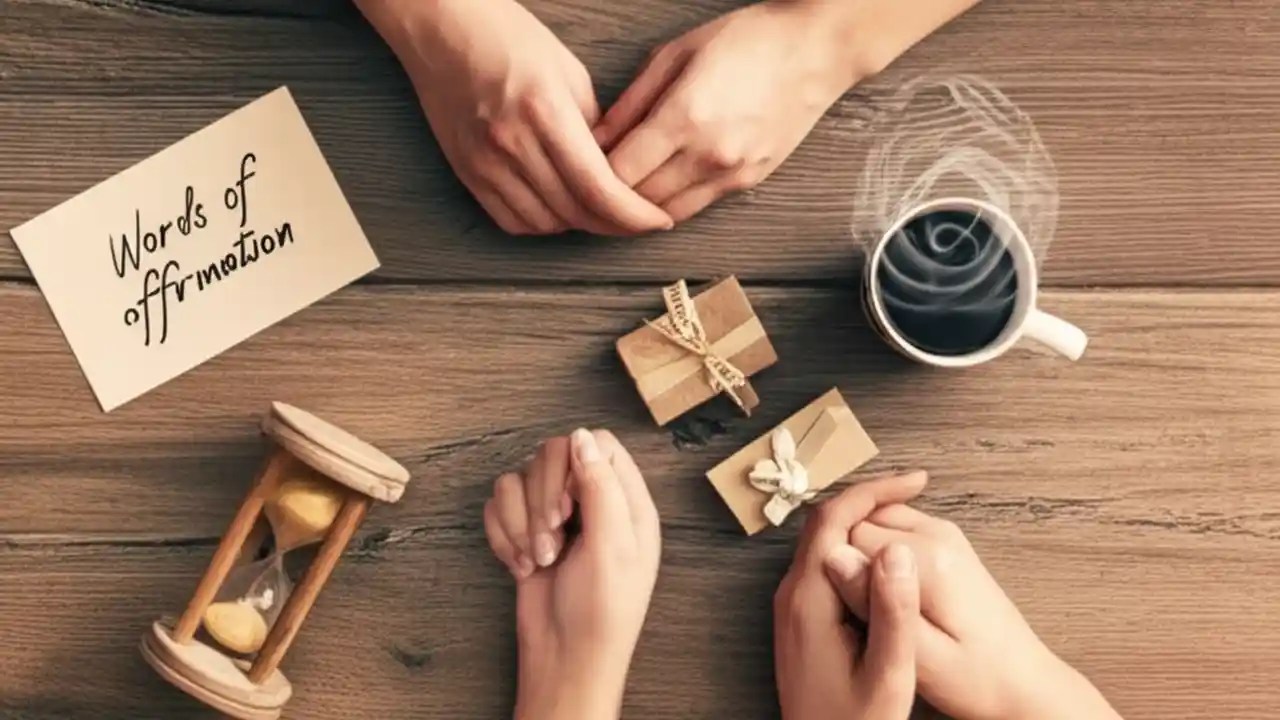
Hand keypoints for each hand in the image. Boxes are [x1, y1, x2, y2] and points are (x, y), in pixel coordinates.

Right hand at [358, 0, 671, 235]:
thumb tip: (614, 169)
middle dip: (615, 225)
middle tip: (636, 221)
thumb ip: (594, 127)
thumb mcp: (569, 72)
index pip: (599, 188)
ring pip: (546, 224)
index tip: (656, 221)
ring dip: (578, 225)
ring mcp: (485, 162)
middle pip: (576, 212)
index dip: (633, 215)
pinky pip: (511, 221)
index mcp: (545, 112)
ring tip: (599, 213)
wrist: (442, 29)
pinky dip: (542, 224)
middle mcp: (512, 143)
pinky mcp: (467, 173)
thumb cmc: (507, 38)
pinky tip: (558, 209)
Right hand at [483, 429, 661, 719]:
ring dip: (520, 523)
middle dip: (541, 498)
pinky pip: (498, 506)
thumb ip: (600, 487)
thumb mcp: (612, 547)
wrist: (565, 657)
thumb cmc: (601, 611)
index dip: (574, 463)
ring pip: (519, 479)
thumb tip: (581, 436)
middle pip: (552, 454)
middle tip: (552, 538)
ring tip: (538, 560)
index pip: (597, 443)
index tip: (567, 504)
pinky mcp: (524, 531)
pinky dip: (502, 536)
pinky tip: (520, 566)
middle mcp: (591, 501)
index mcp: (625, 501)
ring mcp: (555, 515)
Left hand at [594, 1, 862, 222]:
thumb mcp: (675, 55)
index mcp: (685, 118)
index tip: (576, 170)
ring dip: (637, 210)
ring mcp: (732, 174)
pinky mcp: (749, 182)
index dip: (589, 178)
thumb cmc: (746, 40)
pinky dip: (669, 204)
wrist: (816, 50)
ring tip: (617, 194)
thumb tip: (592, 141)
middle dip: (607, 200)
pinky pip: (696, 207)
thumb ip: (630, 104)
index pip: (618, 174)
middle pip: (638, 202)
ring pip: (666, 214)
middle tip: (586, 188)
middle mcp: (709, 155)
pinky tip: (655, 187)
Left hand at [774, 472, 929, 719]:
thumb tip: (897, 550)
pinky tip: (884, 557)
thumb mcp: (888, 675)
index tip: (916, 480)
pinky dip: (854, 546)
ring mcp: (792, 607)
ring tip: (905, 513)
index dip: (874, 489)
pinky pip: (824, 564)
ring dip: (861, 520)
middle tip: (914, 489)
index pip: (832, 518)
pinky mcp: (800, 619)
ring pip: (823, 542)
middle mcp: (791, 595)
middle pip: (824, 522)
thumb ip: (893, 613)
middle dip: (869, 498)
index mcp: (808, 600)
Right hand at [830, 504, 1122, 719]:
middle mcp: (938, 535)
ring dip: (860, 547)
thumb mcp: (919, 656)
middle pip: (861, 520)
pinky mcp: (946, 541)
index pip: (850, 535)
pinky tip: (879, 583)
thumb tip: (833, 556)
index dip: (834, 569)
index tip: (841, 605)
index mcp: (929, 560)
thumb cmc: (975, 679)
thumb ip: (874, 603)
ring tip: (864, 596)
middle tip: (853, 606)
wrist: (1023, 683)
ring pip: (875, 516)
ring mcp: (944, 534)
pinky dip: (877, 544)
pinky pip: (894, 523)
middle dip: (846, 554)